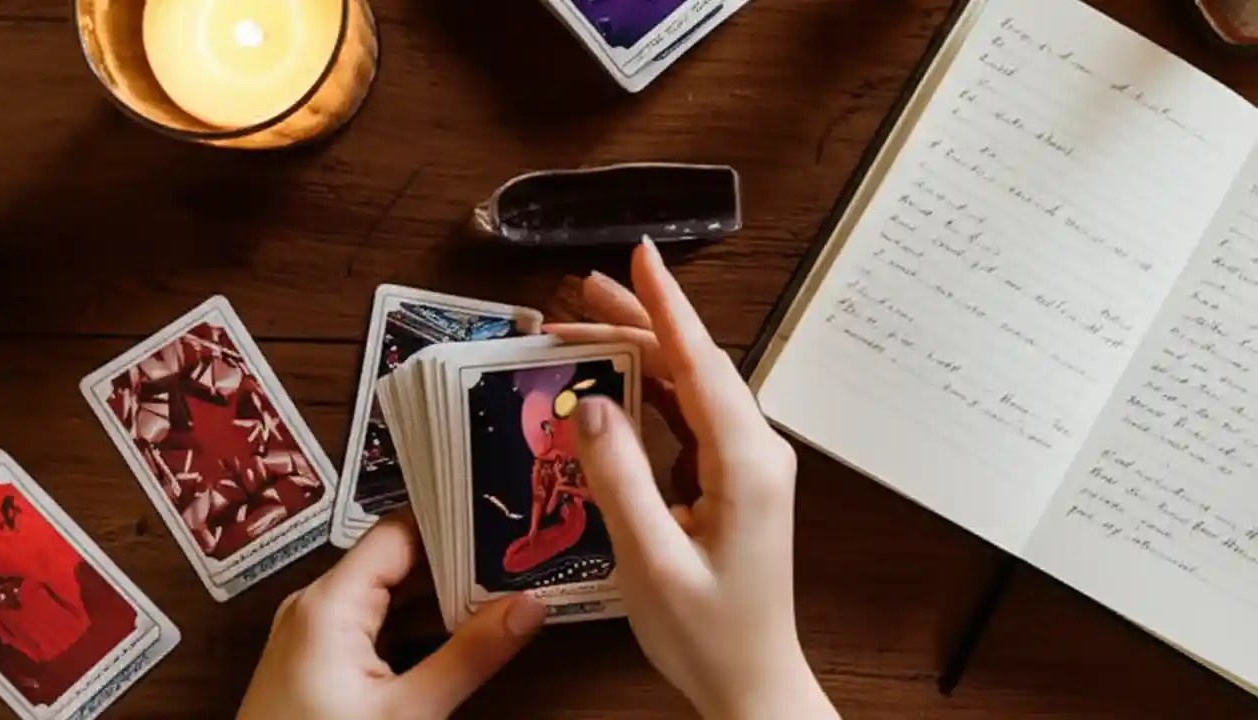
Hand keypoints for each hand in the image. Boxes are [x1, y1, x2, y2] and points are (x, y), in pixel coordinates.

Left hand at [238, 514, 546, 719]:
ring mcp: (312, 633)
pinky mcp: (317, 660)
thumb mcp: (407, 714)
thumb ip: (470, 656)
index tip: (507, 523)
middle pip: (396, 558)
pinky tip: (458, 630)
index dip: (455, 523)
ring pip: (387, 592)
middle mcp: (314, 605)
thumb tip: (530, 605)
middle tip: (518, 557)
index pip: (400, 531)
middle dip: (457, 560)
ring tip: (501, 588)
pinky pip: (373, 621)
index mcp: (328, 603)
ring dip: (440, 594)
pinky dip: (416, 621)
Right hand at [546, 240, 837, 719]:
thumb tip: (589, 402)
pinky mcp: (732, 481)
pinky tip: (612, 384)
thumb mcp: (649, 559)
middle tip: (578, 293)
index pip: (701, 361)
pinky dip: (648, 394)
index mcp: (746, 462)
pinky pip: (688, 420)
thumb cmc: (707, 632)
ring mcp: (746, 464)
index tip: (640, 253)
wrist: (752, 681)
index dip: (667, 304)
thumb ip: (618, 477)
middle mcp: (755, 451)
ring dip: (640, 354)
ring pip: (689, 387)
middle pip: (692, 365)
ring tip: (584, 324)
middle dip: (638, 321)